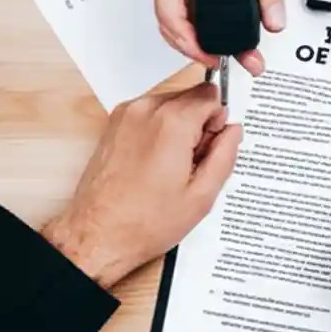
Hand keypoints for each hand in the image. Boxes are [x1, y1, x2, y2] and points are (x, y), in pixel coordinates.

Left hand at [41, 83, 240, 288]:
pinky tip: (155, 163)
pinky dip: (159, 130)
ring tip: (172, 166)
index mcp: (172, 123)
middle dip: (200, 123)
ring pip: (170, 103)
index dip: (219, 121)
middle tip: (194, 161)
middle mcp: (146, 110)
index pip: (211, 96)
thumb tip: (233, 132)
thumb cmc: (143, 222)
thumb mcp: (201, 196)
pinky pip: (149, 113)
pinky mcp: (113, 124)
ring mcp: (126, 115)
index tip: (213, 146)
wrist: (96, 236)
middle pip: (190, 96)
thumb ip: (225, 155)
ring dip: (179, 126)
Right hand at [152, 0, 296, 74]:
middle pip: (176, 9)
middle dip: (200, 39)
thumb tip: (271, 19)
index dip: (179, 30)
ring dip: (223, 29)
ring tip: (249, 45)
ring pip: (198, 8)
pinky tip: (263, 9)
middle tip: (225, 58)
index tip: (202, 51)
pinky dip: (240, 10)